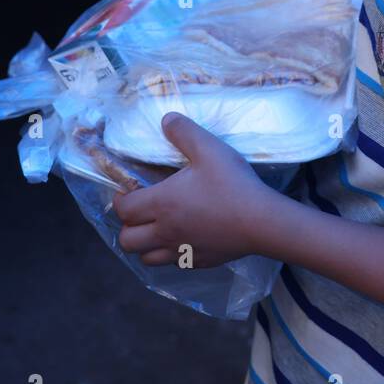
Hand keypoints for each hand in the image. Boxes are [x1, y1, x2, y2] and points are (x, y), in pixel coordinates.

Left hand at [113, 113, 274, 268]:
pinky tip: (184, 238)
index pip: (123, 209)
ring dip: (145, 244)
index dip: (121, 199)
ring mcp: (181, 250)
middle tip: (141, 211)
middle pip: (126, 241)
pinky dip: (170, 253)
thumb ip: (184, 132)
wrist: (262, 222)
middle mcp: (165, 232)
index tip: (129, 189)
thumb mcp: (209, 149)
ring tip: (158, 228)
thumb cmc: (233, 184)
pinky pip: (173, 264)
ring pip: (146, 258)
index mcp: (162, 203)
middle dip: (128, 226)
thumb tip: (166, 119)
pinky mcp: (198, 262)